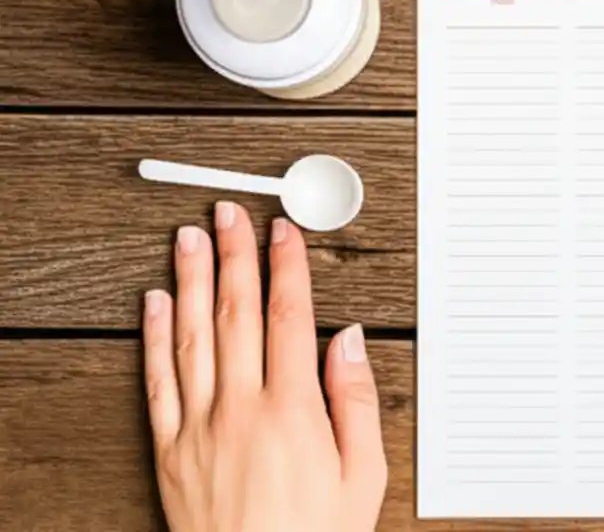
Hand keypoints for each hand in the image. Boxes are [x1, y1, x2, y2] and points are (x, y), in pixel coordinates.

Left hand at [142, 202, 386, 531]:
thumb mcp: (362, 475)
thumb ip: (355, 401)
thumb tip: (347, 341)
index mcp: (292, 412)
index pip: (287, 318)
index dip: (286, 267)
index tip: (283, 232)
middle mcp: (240, 410)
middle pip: (236, 314)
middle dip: (235, 256)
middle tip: (229, 214)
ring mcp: (199, 427)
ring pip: (192, 336)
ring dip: (191, 281)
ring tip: (189, 239)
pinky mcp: (169, 450)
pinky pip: (158, 382)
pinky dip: (154, 337)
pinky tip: (156, 303)